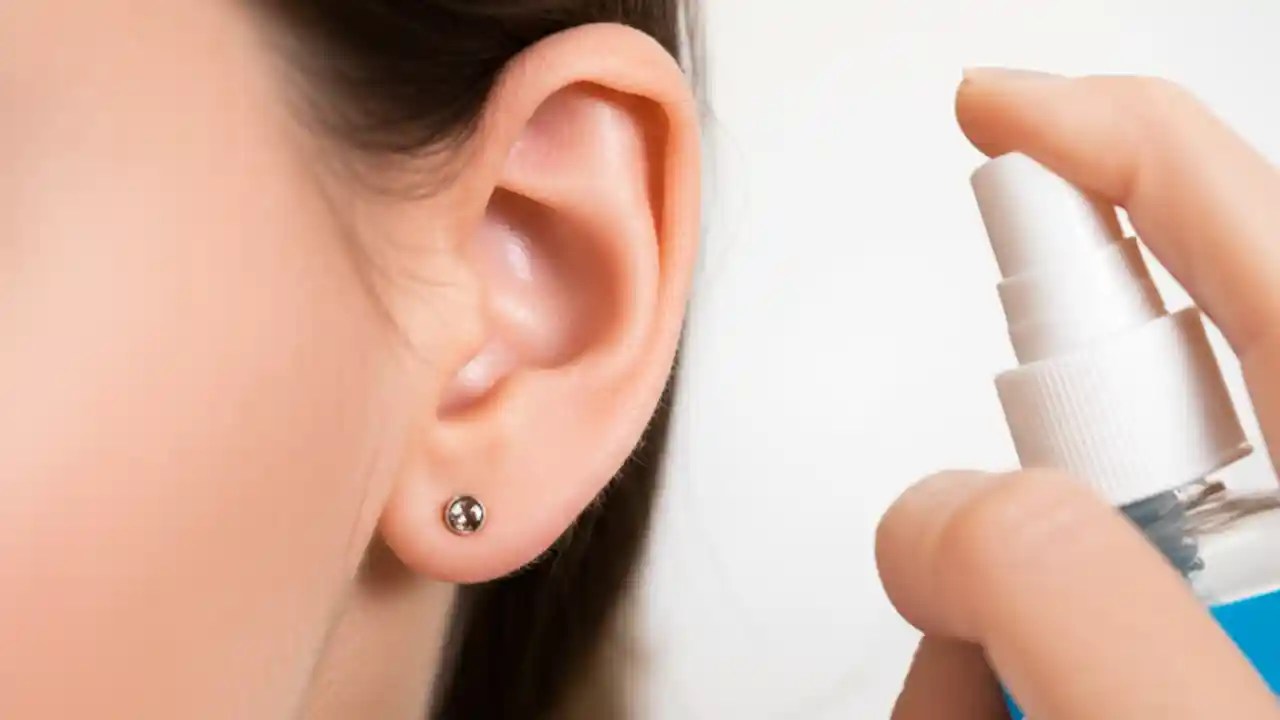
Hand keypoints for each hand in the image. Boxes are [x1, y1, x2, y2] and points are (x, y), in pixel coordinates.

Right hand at [876, 69, 1279, 718]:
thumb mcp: (1201, 718)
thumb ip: (1054, 581)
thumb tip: (937, 517)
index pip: (1231, 221)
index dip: (1101, 135)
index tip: (990, 107)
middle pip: (1084, 414)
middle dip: (985, 522)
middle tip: (990, 652)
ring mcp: (1232, 588)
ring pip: (1036, 535)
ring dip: (967, 632)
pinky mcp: (1182, 649)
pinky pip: (1038, 619)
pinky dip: (984, 675)